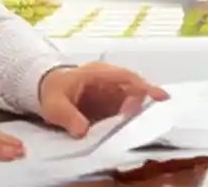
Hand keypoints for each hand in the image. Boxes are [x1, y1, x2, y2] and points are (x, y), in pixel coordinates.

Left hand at [37, 63, 169, 136]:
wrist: (47, 90)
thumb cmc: (53, 93)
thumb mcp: (55, 106)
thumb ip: (68, 117)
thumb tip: (83, 131)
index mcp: (98, 74)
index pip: (126, 78)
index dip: (144, 87)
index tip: (161, 97)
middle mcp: (110, 81)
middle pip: (134, 90)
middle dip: (142, 106)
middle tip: (144, 123)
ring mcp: (112, 93)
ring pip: (133, 102)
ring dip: (137, 116)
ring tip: (141, 131)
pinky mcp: (112, 105)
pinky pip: (125, 112)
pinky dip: (129, 122)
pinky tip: (132, 133)